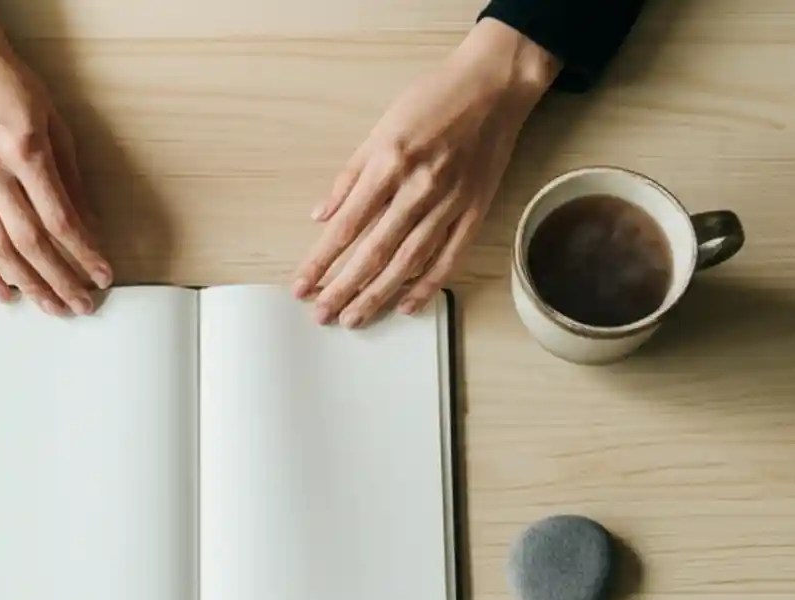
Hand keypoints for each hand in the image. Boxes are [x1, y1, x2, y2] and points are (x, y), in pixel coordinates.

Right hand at [0, 0, 110, 314]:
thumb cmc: (10, 86)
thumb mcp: (56, 124)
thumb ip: (72, 179)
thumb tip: (90, 227)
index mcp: (26, 151)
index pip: (62, 219)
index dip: (85, 253)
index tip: (103, 275)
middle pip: (31, 242)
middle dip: (61, 280)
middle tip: (82, 304)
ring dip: (27, 284)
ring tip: (51, 306)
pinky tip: (2, 291)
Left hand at [293, 19, 559, 326]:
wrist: (493, 86)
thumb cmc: (433, 100)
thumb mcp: (380, 129)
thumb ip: (350, 176)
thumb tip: (321, 215)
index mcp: (388, 165)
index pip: (346, 226)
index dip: (321, 260)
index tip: (301, 285)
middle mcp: (417, 189)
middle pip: (373, 251)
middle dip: (343, 288)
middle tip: (321, 314)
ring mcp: (449, 203)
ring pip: (408, 261)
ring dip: (377, 294)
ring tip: (354, 318)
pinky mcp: (474, 211)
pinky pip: (448, 257)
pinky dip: (427, 285)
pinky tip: (405, 305)